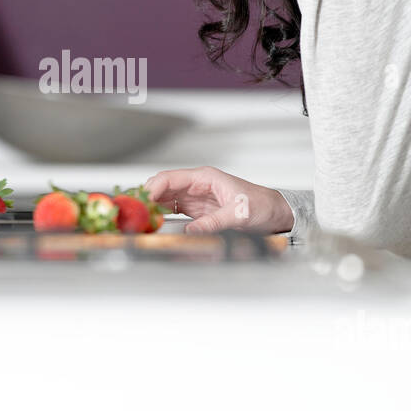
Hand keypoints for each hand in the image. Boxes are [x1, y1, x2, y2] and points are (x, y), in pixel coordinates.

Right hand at [142, 166, 293, 234]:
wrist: (274, 212)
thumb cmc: (261, 205)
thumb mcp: (239, 214)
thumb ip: (215, 223)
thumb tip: (192, 232)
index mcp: (205, 178)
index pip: (170, 178)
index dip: (153, 188)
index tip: (142, 201)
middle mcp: (197, 185)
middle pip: (163, 186)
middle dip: (146, 197)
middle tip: (135, 212)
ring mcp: (195, 197)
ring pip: (164, 197)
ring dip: (151, 207)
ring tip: (140, 219)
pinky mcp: (197, 209)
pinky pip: (172, 209)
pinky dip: (161, 215)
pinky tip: (154, 223)